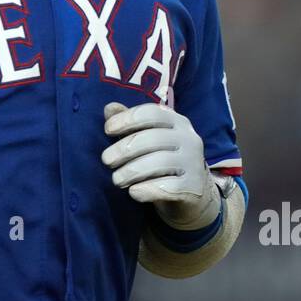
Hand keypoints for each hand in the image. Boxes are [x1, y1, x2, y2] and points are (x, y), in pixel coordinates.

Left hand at [102, 102, 220, 229]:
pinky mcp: (194, 187)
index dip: (127, 119)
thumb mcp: (147, 138)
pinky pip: (166, 187)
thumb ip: (130, 123)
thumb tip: (109, 108)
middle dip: (123, 149)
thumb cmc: (162, 160)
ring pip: (159, 163)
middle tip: (107, 161)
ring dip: (131, 171)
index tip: (108, 130)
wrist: (193, 193)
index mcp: (177, 122)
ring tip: (117, 179)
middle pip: (152, 139)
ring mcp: (193, 163)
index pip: (152, 113)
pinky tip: (133, 191)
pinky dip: (145, 190)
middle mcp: (189, 138)